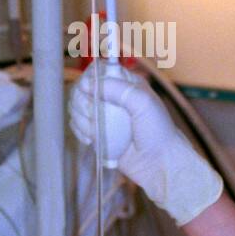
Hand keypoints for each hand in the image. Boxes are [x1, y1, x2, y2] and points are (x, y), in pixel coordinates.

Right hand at [69, 64, 222, 225]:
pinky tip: (90, 140)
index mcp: (125, 84)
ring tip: (95, 131)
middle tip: (93, 115)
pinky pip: (78, 126)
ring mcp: (104, 116)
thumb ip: (118, 89)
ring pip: (77, 108)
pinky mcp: (97, 133)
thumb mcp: (143, 103)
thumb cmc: (157, 132)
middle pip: (82, 89)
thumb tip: (88, 84)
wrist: (158, 164)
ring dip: (80, 119)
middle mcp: (112, 97)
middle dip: (82, 102)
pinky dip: (79, 131)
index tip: (88, 91)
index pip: (98, 71)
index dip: (89, 80)